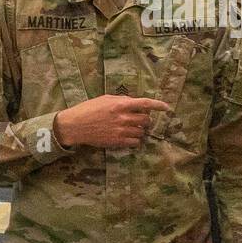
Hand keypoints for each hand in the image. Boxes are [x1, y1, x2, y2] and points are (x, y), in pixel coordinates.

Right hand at [53, 96, 169, 148]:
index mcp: (121, 105)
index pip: (145, 104)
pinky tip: (129, 138)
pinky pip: (135, 143)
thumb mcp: (105, 99)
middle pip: (146, 120)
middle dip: (146, 120)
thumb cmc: (88, 109)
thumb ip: (121, 100)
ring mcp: (121, 131)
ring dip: (140, 131)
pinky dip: (135, 140)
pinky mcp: (117, 142)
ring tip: (132, 129)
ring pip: (142, 132)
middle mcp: (123, 118)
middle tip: (139, 120)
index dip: (158, 105)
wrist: (75, 126)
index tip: (167, 108)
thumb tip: (134, 102)